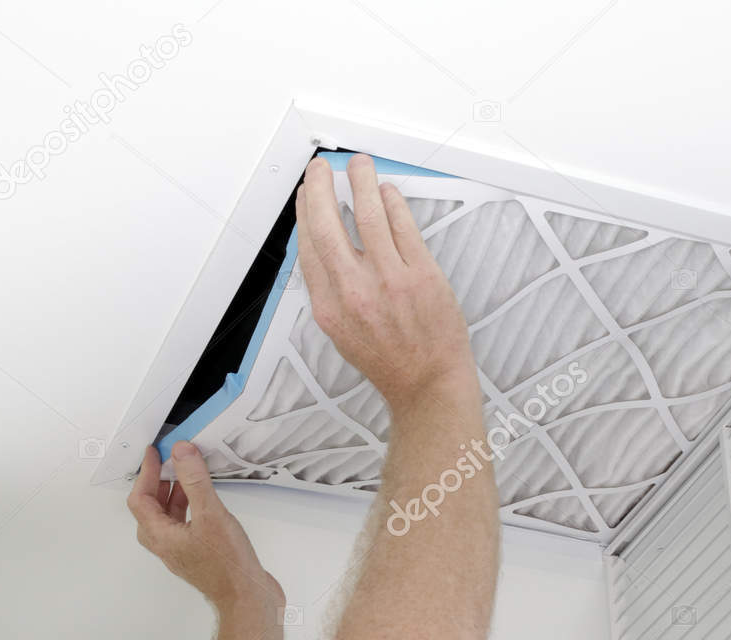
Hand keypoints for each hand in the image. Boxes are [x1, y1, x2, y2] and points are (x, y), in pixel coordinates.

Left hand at [126, 442, 283, 610]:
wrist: (248, 598)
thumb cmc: (227, 567)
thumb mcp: (210, 514)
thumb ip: (195, 481)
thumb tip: (182, 453)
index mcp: (161, 536)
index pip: (140, 499)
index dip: (146, 473)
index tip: (155, 453)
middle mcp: (167, 545)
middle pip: (151, 508)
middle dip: (158, 481)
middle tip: (169, 461)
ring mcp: (182, 550)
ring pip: (168, 517)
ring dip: (174, 493)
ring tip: (188, 474)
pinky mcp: (199, 554)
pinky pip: (185, 524)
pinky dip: (189, 506)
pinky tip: (205, 500)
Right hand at [295, 155, 477, 415]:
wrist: (427, 383)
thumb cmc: (389, 360)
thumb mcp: (342, 332)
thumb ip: (331, 291)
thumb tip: (323, 246)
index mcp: (329, 308)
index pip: (307, 248)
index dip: (303, 214)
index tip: (304, 196)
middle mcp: (354, 292)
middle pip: (327, 225)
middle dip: (320, 188)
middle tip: (321, 168)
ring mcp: (389, 281)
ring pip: (368, 215)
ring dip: (360, 181)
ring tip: (358, 164)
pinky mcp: (421, 274)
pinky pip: (403, 226)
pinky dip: (392, 202)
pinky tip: (387, 192)